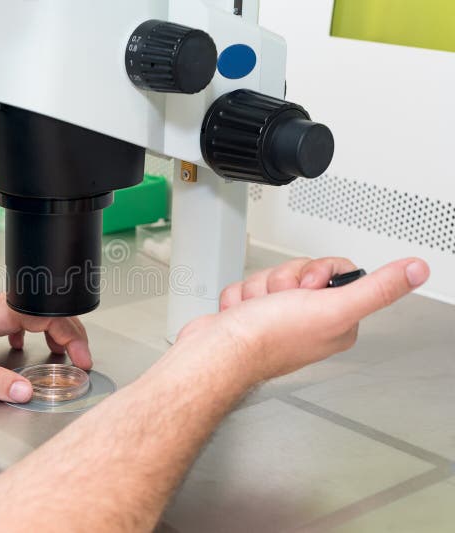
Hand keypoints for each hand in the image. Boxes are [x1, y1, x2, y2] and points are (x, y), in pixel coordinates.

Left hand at [0, 295, 90, 402]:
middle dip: (68, 333)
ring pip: (29, 317)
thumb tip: (23, 391)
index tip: (81, 358)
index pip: (46, 315)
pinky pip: (11, 323)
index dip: (70, 336)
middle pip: (44, 312)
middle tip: (80, 358)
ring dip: (50, 332)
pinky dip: (26, 334)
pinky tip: (18, 348)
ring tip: (60, 352)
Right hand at [173, 257, 429, 384]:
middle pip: (302, 271)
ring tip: (257, 311)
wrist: (217, 352)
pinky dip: (240, 297)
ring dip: (258, 288)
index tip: (307, 287)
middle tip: (280, 301)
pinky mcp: (250, 316)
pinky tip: (242, 315)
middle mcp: (310, 323)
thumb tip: (416, 270)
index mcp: (337, 324)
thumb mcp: (333, 308)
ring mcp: (277, 319)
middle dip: (283, 280)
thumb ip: (377, 289)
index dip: (316, 271)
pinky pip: (248, 288)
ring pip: (272, 277)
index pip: (336, 272)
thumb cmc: (267, 339)